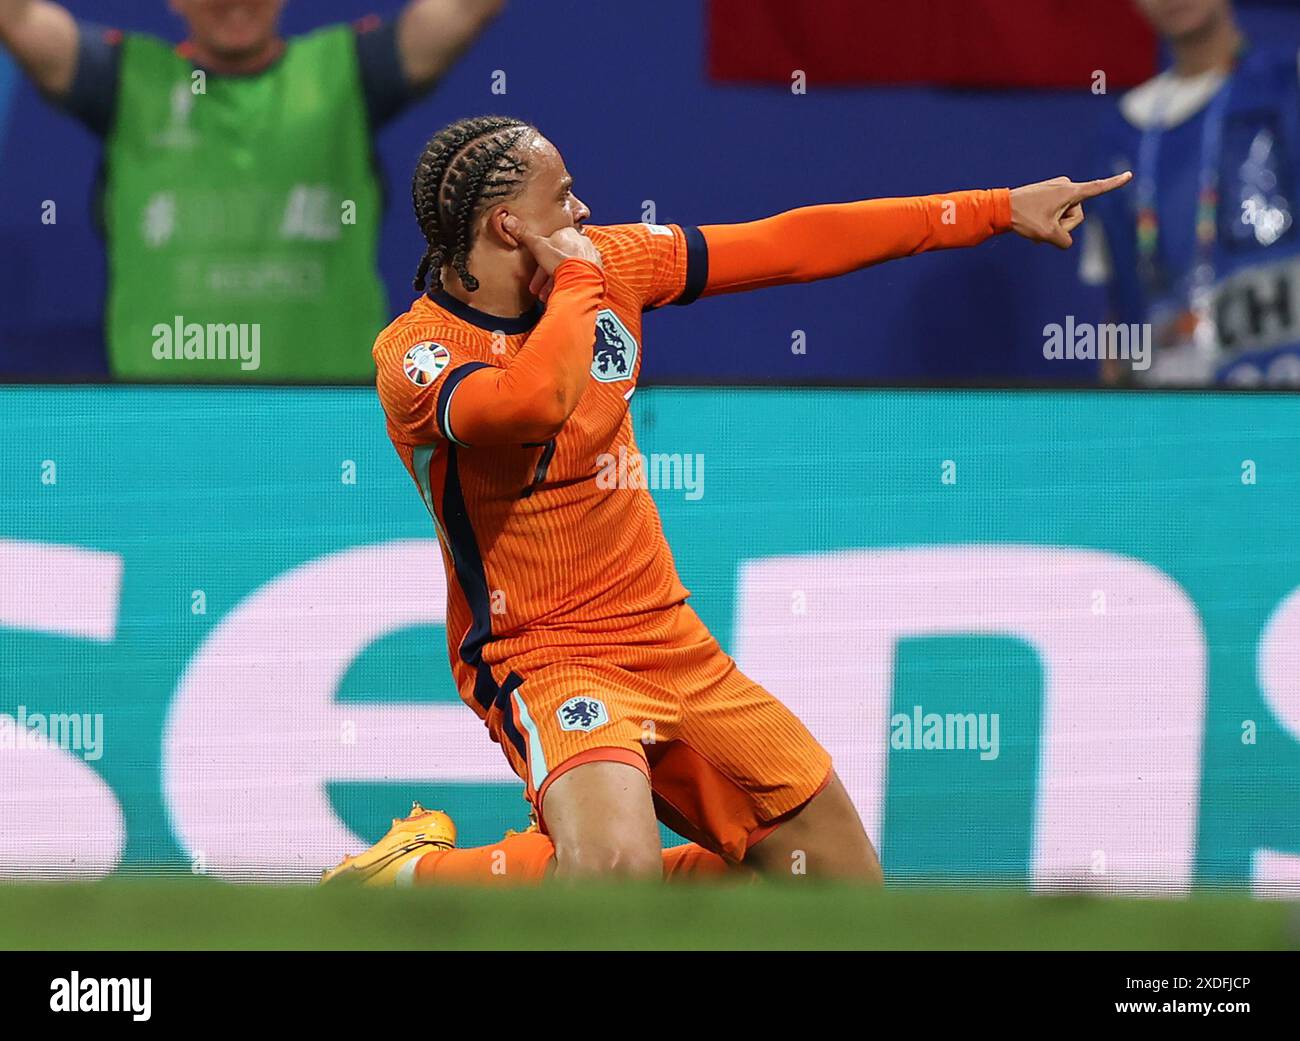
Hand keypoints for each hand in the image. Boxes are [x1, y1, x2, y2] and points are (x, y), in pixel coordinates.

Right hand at [502, 217, 601, 299]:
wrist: (581, 280)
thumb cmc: (562, 262)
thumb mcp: (538, 246)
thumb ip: (524, 235)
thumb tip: (509, 220)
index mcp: (569, 233)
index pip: (551, 245)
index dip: (540, 260)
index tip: (535, 273)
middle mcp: (582, 242)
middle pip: (560, 259)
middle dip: (547, 275)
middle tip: (540, 289)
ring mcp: (591, 256)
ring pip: (570, 268)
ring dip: (557, 282)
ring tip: (548, 295)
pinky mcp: (597, 270)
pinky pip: (580, 276)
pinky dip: (571, 283)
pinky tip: (563, 291)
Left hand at [1009, 172, 1132, 248]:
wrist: (1001, 208)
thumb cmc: (1025, 218)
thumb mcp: (1048, 234)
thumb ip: (1065, 241)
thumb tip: (1065, 241)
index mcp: (1069, 191)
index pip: (1097, 188)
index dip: (1114, 184)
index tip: (1128, 175)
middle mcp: (1066, 186)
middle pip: (1077, 215)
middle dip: (1063, 226)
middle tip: (1044, 228)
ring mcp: (1057, 189)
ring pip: (1066, 215)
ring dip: (1054, 225)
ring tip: (1036, 226)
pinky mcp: (1049, 194)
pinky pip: (1057, 212)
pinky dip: (1048, 222)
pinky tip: (1034, 225)